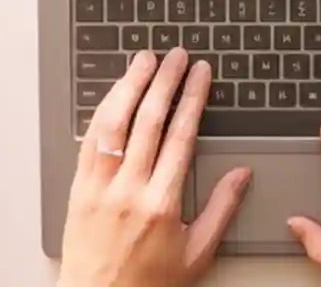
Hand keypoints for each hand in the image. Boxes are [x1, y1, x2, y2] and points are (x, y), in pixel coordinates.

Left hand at [59, 48, 251, 286]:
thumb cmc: (147, 283)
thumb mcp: (197, 254)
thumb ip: (221, 210)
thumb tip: (242, 175)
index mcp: (161, 203)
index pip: (181, 135)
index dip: (193, 98)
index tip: (201, 74)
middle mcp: (128, 189)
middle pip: (149, 120)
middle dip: (165, 81)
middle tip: (176, 56)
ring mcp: (98, 186)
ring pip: (114, 123)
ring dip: (130, 85)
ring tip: (143, 60)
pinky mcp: (78, 188)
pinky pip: (89, 140)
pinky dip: (102, 112)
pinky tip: (113, 94)